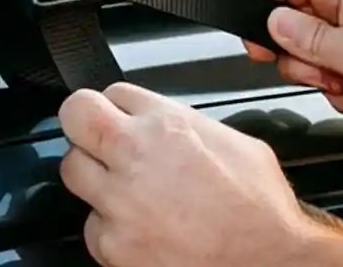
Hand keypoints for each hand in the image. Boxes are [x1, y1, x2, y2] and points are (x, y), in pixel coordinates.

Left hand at [57, 82, 339, 266]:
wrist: (268, 263)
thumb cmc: (260, 209)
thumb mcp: (235, 141)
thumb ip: (187, 125)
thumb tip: (167, 124)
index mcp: (167, 126)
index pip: (114, 92)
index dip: (122, 106)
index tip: (125, 117)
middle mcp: (135, 158)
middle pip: (75, 116)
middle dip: (86, 124)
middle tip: (99, 138)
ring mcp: (118, 203)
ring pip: (74, 171)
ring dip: (95, 176)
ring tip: (126, 188)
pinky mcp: (112, 245)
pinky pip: (92, 225)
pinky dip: (111, 227)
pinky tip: (140, 227)